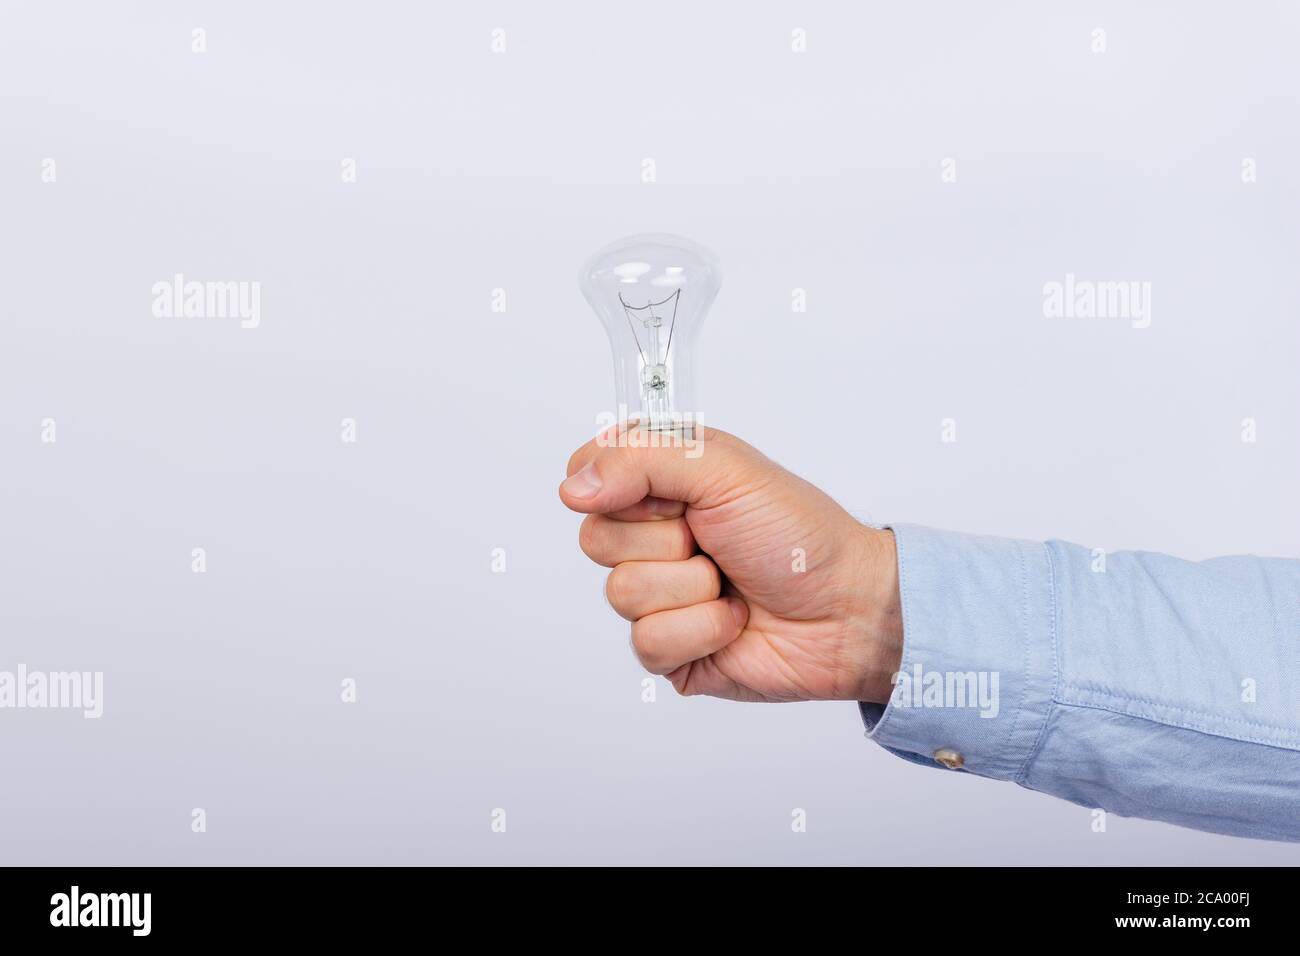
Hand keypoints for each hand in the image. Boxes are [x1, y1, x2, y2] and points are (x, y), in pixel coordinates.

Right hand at [559, 425, 902, 702]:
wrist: (849, 609)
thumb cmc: (799, 535)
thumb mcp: (725, 469)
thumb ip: (642, 460)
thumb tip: (572, 486)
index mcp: (660, 484)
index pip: (587, 476)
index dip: (619, 487)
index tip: (672, 495)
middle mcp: (651, 537)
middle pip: (596, 539)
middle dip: (667, 541)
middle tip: (714, 539)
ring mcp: (657, 596)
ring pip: (621, 594)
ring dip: (691, 589)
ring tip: (730, 582)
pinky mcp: (668, 650)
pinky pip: (646, 643)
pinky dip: (701, 630)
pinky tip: (733, 622)